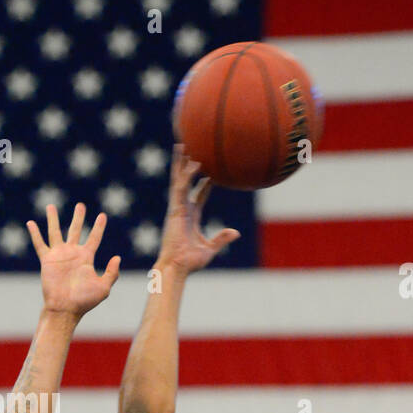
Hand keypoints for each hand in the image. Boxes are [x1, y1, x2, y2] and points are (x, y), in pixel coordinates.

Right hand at [27, 202, 119, 319]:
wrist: (65, 308)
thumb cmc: (84, 301)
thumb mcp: (104, 287)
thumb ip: (111, 272)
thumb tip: (116, 257)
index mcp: (86, 258)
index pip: (94, 238)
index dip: (99, 227)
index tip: (102, 215)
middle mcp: (72, 254)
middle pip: (75, 230)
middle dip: (78, 217)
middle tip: (80, 205)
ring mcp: (59, 255)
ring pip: (55, 232)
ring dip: (53, 219)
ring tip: (50, 206)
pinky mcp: (47, 260)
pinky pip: (40, 244)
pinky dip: (35, 234)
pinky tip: (30, 223)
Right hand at [157, 145, 239, 275]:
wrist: (177, 267)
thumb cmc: (190, 262)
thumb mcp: (210, 249)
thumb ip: (222, 238)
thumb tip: (236, 232)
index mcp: (190, 217)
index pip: (198, 196)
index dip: (205, 184)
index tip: (211, 172)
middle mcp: (182, 209)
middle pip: (184, 183)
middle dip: (186, 167)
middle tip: (189, 150)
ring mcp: (177, 208)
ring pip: (180, 180)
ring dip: (182, 163)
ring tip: (184, 145)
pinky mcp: (175, 209)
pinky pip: (182, 188)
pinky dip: (187, 175)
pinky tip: (194, 163)